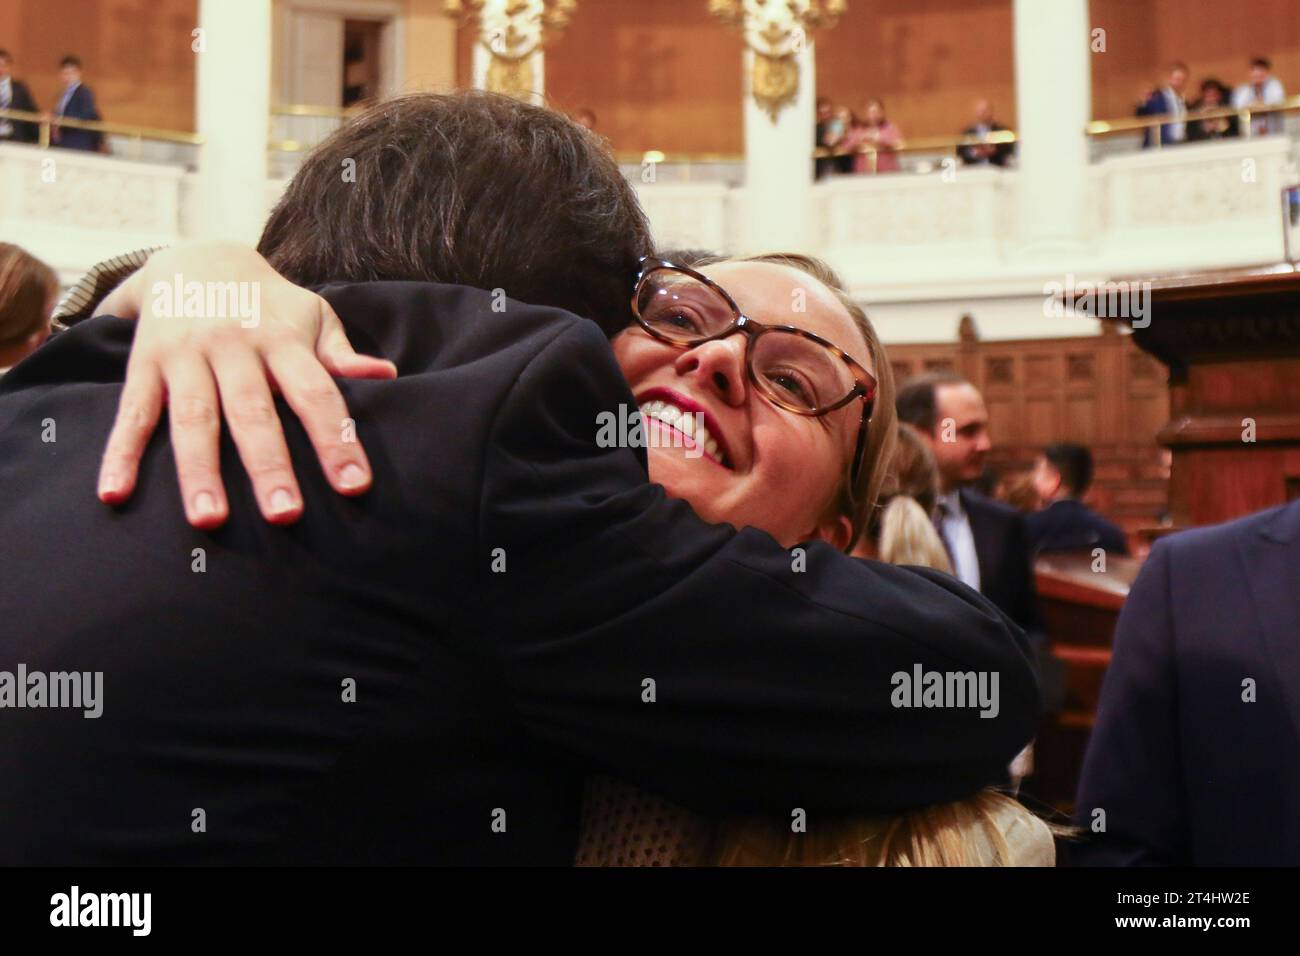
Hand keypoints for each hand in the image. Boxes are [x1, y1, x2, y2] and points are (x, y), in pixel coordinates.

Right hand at [96, 241, 396, 528]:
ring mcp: (185, 355)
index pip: (316, 393)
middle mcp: (233, 346)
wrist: (195, 258)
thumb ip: (341, 353)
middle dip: (269, 464)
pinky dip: (120, 453)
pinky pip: (132, 413)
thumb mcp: (311, 316)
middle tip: (285, 515)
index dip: (336, 439)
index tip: (355, 485)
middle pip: (253, 412)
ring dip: (199, 472)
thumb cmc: (268, 304)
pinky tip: (115, 494)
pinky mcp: (144, 364)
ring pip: (193, 418)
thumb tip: (385, 376)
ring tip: (209, 521)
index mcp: (282, 339)